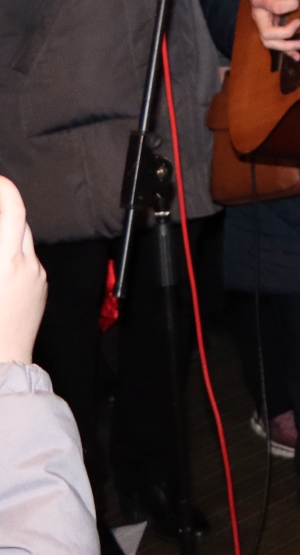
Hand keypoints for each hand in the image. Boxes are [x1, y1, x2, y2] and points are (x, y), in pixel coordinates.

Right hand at [0, 176, 46, 364]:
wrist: (1, 364)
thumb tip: (0, 232)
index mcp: (6, 262)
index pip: (13, 211)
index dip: (4, 190)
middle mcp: (27, 265)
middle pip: (18, 223)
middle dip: (2, 210)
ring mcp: (37, 277)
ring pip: (22, 242)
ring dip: (6, 233)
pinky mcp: (40, 289)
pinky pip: (27, 261)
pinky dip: (11, 253)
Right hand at [242, 0, 299, 53]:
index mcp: (260, 0)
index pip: (275, 7)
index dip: (289, 5)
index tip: (297, 0)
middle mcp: (259, 15)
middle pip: (267, 33)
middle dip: (285, 35)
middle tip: (299, 25)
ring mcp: (262, 23)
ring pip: (269, 42)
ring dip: (285, 47)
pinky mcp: (268, 27)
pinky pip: (274, 42)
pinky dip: (285, 51)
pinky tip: (296, 56)